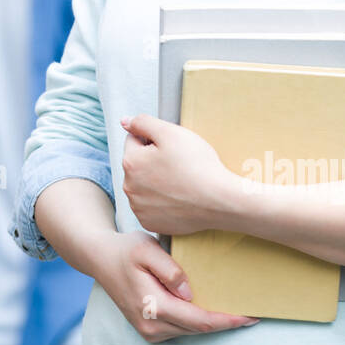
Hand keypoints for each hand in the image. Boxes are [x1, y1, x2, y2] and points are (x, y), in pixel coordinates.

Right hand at [91, 229, 258, 342]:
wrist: (99, 258)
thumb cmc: (124, 249)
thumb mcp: (146, 249)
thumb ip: (169, 270)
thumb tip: (189, 292)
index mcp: (153, 306)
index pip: (200, 320)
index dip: (228, 320)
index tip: (251, 316)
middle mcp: (151, 325)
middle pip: (199, 329)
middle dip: (226, 322)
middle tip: (251, 311)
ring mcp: (149, 330)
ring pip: (191, 331)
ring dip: (212, 321)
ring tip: (234, 308)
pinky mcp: (149, 328)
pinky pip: (181, 328)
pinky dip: (198, 321)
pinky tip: (209, 308)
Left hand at [120, 114, 241, 235]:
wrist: (219, 201)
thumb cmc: (197, 165)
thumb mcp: (170, 132)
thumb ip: (143, 123)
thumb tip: (125, 121)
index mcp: (130, 163)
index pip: (134, 141)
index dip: (154, 140)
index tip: (171, 149)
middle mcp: (129, 188)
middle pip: (137, 165)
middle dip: (152, 161)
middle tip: (178, 165)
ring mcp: (139, 208)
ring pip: (143, 186)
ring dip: (154, 182)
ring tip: (179, 182)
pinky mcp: (151, 223)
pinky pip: (150, 206)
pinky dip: (160, 202)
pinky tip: (177, 198)